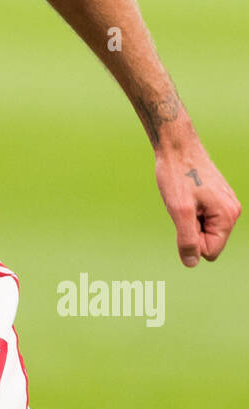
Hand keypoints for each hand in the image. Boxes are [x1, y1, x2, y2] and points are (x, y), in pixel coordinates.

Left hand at [155, 139, 240, 266]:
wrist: (176, 145)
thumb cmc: (177, 175)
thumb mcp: (179, 210)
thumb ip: (187, 240)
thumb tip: (191, 263)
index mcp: (227, 216)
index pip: (209, 252)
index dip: (190, 240)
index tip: (184, 216)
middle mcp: (232, 211)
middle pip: (208, 242)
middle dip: (191, 229)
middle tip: (183, 205)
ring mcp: (226, 203)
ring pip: (204, 230)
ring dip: (190, 219)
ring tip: (185, 197)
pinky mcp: (217, 198)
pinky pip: (202, 217)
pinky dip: (191, 210)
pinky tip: (187, 193)